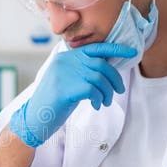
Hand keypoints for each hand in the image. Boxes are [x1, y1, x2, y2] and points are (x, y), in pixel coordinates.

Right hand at [9, 42, 136, 146]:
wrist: (35, 118)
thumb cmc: (54, 101)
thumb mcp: (67, 80)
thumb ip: (82, 70)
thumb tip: (107, 68)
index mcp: (65, 57)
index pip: (95, 48)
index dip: (116, 49)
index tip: (132, 52)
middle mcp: (64, 62)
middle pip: (100, 64)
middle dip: (115, 78)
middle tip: (118, 91)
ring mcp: (64, 74)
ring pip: (99, 78)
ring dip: (107, 92)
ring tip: (105, 102)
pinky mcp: (64, 89)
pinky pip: (93, 90)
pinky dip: (99, 99)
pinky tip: (96, 105)